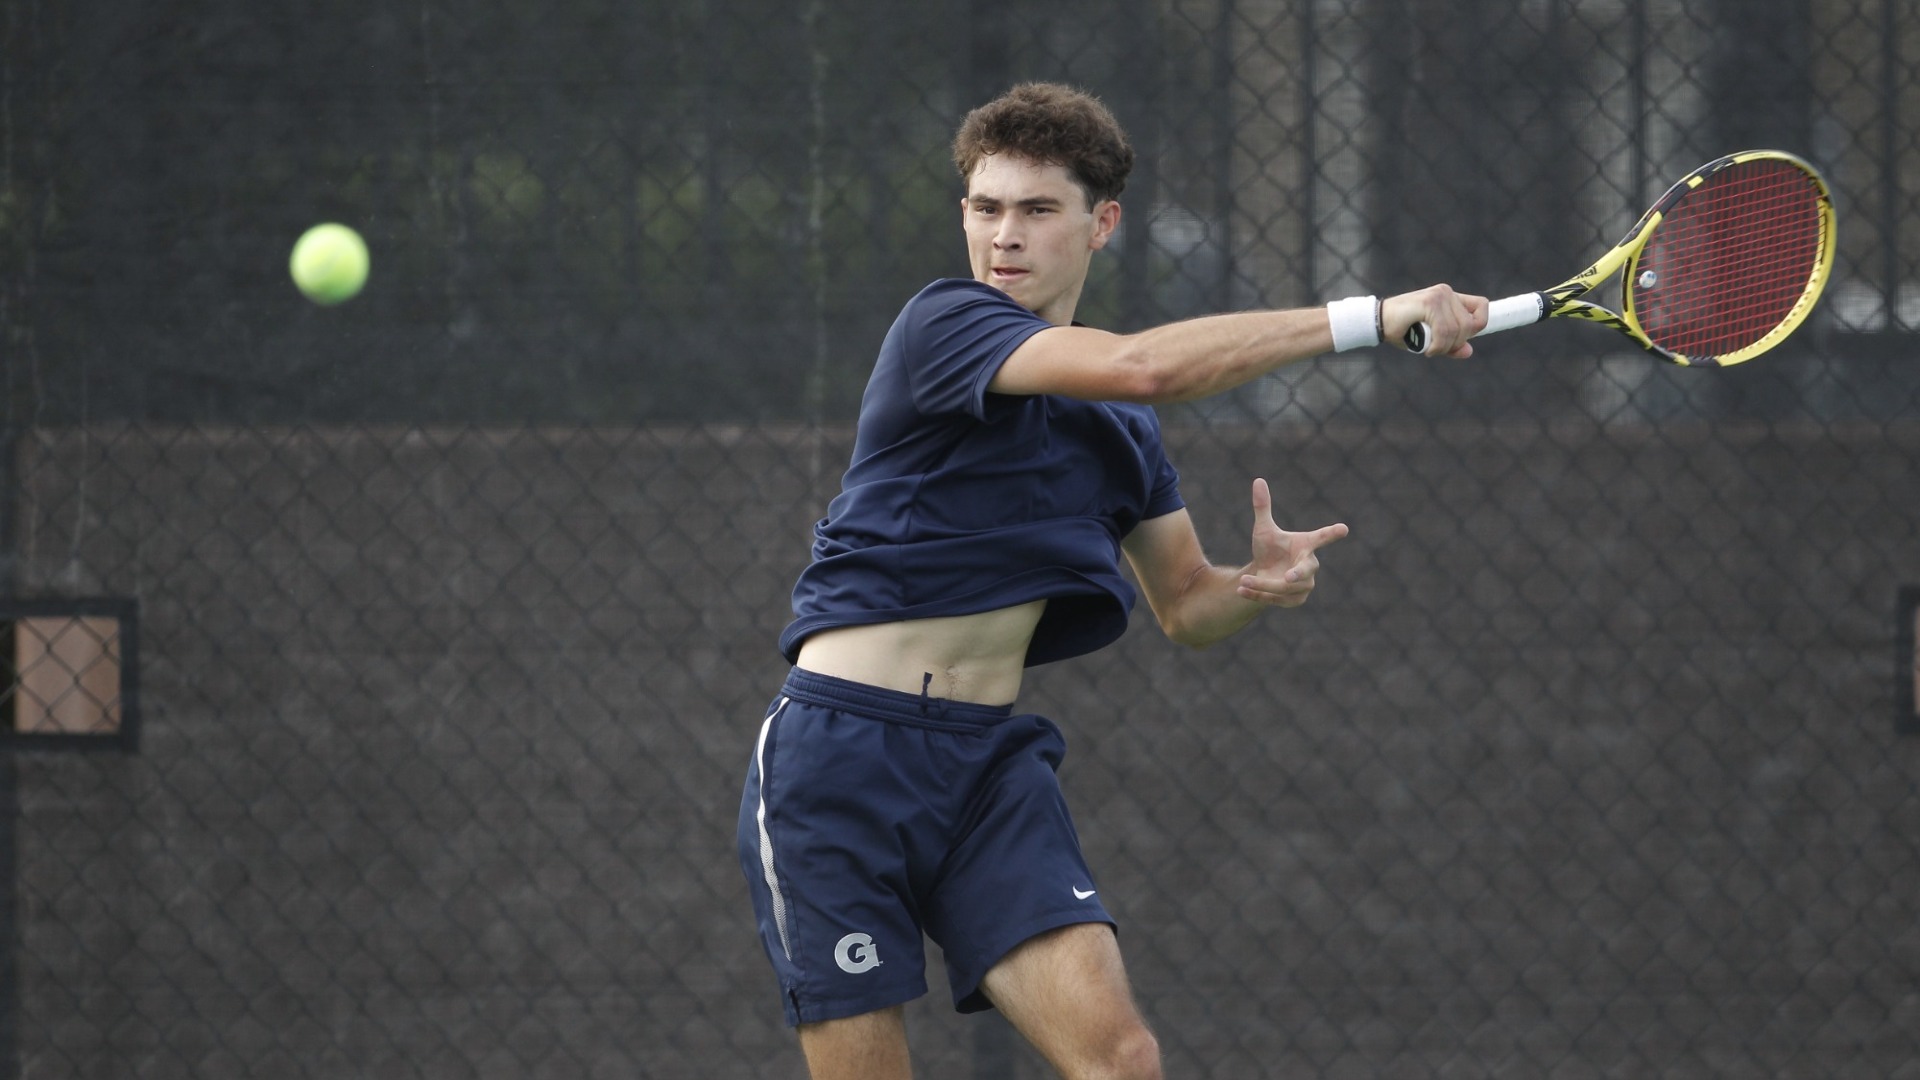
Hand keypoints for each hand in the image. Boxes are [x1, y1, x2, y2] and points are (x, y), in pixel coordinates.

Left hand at [1237, 478, 1348, 607]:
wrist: (1263, 573)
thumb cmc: (1269, 548)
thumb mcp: (1263, 529)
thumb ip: (1263, 508)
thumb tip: (1258, 480)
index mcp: (1306, 545)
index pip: (1321, 537)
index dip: (1332, 533)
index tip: (1344, 528)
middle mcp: (1309, 565)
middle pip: (1306, 570)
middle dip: (1297, 574)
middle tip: (1287, 578)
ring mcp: (1304, 585)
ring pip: (1286, 588)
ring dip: (1264, 585)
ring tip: (1244, 582)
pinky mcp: (1294, 600)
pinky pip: (1276, 600)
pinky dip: (1258, 595)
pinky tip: (1242, 590)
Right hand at [1381, 284, 1488, 357]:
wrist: (1378, 322)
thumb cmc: (1402, 330)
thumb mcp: (1431, 339)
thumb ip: (1450, 344)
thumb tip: (1469, 351)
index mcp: (1450, 297)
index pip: (1482, 306)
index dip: (1477, 325)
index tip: (1460, 339)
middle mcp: (1446, 293)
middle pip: (1470, 325)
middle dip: (1456, 343)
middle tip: (1438, 349)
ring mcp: (1439, 296)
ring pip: (1458, 329)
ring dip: (1445, 347)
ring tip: (1430, 349)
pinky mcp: (1429, 303)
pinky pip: (1444, 331)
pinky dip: (1437, 346)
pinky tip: (1427, 349)